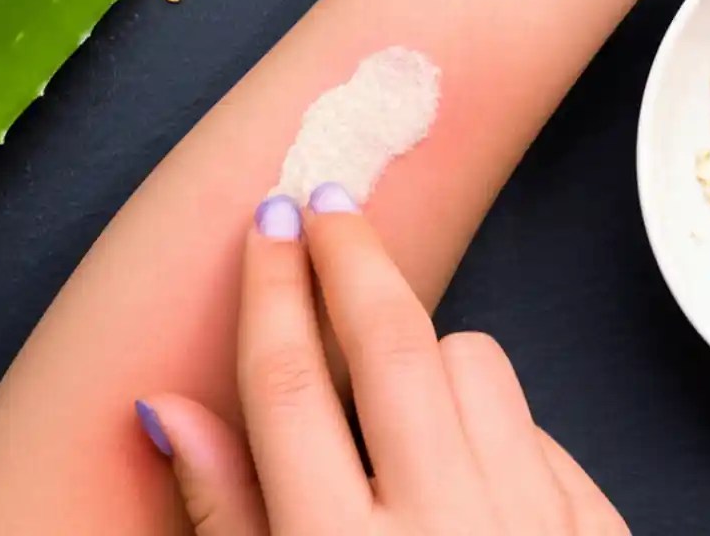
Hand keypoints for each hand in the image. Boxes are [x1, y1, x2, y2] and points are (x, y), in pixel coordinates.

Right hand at [136, 183, 627, 534]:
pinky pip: (542, 424)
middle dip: (351, 257)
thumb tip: (167, 409)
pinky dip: (499, 422)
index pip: (291, 385)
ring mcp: (532, 528)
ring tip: (398, 388)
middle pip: (391, 344)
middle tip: (327, 206)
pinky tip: (468, 461)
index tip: (266, 227)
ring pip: (478, 364)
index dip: (270, 291)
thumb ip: (224, 515)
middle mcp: (442, 530)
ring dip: (430, 351)